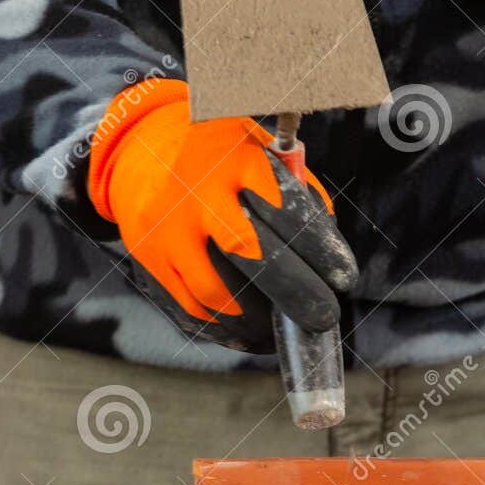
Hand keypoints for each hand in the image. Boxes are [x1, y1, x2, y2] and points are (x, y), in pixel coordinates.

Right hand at [86, 78, 356, 352]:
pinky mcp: (151, 257)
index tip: (344, 277)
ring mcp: (169, 228)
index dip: (319, 249)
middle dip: (295, 291)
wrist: (140, 149)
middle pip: (251, 253)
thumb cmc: (224, 160)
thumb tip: (329, 252)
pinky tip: (251, 335)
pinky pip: (191, 308)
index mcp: (236, 159)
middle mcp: (199, 192)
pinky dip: (225, 330)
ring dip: (257, 322)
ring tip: (285, 331)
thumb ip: (298, 195)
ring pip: (217, 293)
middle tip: (324, 316)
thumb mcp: (261, 155)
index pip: (285, 209)